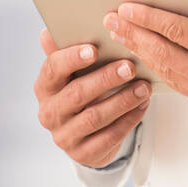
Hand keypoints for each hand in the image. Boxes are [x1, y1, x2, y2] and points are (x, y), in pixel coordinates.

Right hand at [34, 29, 151, 167]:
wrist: (82, 134)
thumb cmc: (80, 91)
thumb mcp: (71, 73)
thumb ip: (63, 52)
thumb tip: (48, 32)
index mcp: (44, 87)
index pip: (52, 69)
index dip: (72, 58)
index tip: (94, 49)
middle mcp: (49, 113)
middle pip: (77, 94)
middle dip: (105, 79)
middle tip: (130, 66)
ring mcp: (64, 136)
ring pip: (95, 117)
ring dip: (122, 100)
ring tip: (143, 87)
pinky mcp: (83, 153)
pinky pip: (109, 136)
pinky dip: (129, 120)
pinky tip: (143, 105)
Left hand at [103, 0, 187, 139]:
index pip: (176, 30)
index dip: (149, 17)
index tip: (127, 7)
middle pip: (160, 52)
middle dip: (133, 34)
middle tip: (110, 20)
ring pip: (162, 70)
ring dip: (138, 52)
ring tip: (119, 36)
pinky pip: (173, 83)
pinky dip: (154, 69)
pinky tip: (143, 58)